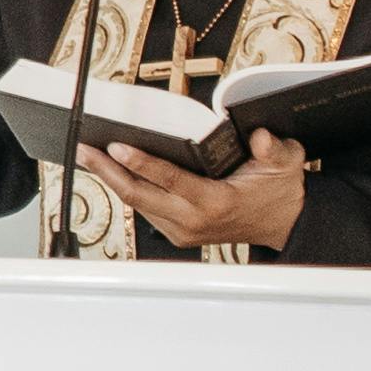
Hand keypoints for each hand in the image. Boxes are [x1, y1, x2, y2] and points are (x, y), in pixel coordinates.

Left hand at [96, 129, 309, 253]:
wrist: (284, 224)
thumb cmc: (279, 192)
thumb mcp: (287, 163)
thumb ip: (275, 149)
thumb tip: (259, 137)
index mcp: (215, 202)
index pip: (168, 180)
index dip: (140, 162)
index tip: (116, 146)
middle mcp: (193, 220)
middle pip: (138, 195)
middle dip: (107, 171)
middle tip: (84, 149)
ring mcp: (182, 230)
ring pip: (137, 203)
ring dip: (112, 179)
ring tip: (89, 155)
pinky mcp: (177, 233)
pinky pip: (145, 208)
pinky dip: (127, 188)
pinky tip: (112, 170)